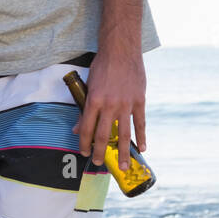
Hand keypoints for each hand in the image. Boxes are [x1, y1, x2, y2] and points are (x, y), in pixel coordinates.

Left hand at [72, 48, 146, 168]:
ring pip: (124, 134)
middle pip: (104, 136)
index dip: (84, 143)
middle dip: (100, 152)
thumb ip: (84, 109)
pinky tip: (142, 148)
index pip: (86, 129)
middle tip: (99, 163)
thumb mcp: (88, 86)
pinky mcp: (139, 101)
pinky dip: (142, 137)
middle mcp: (109, 105)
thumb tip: (76, 128)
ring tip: (124, 167)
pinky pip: (140, 123)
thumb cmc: (102, 66)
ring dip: (123, 153)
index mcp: (93, 101)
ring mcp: (126, 104)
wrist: (121, 50)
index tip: (84, 152)